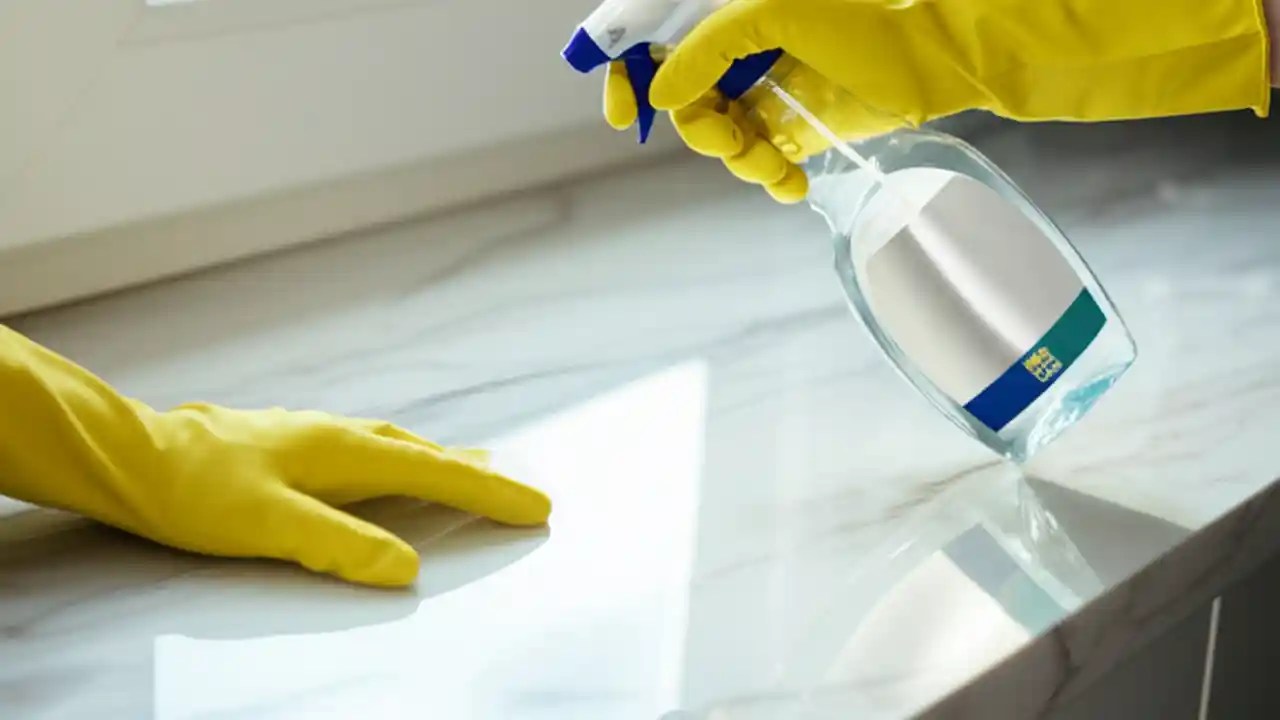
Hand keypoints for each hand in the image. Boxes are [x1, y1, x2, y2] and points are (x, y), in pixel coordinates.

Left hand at [0, 326, 549, 587]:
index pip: (433, 474)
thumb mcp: (268, 524)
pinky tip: (385, 468)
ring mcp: (315, 435)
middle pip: (425, 455)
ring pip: (397, 447)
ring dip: (440, 463)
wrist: (134, 456)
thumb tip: (407, 568)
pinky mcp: (293, 444)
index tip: (535, 506)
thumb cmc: (194, 491)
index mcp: (343, 450)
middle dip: (476, 476)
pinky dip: (402, 459)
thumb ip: (340, 544)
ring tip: (469, 469)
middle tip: (519, 492)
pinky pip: (370, 449)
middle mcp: (337, 435)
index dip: (488, 493)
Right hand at [606, 0, 1270, 202]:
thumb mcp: (775, 13)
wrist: (938, 58)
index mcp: (723, 14)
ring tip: (777, 164)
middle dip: (700, 129)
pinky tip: (792, 182)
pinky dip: (767, 178)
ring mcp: (763, 91)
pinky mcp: (793, 128)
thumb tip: (660, 89)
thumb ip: (709, 44)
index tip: (624, 111)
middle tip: (734, 137)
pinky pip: (757, 163)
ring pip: (716, 140)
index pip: (650, 41)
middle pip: (679, 101)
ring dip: (740, 160)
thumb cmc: (866, 20)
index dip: (626, 74)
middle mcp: (736, 52)